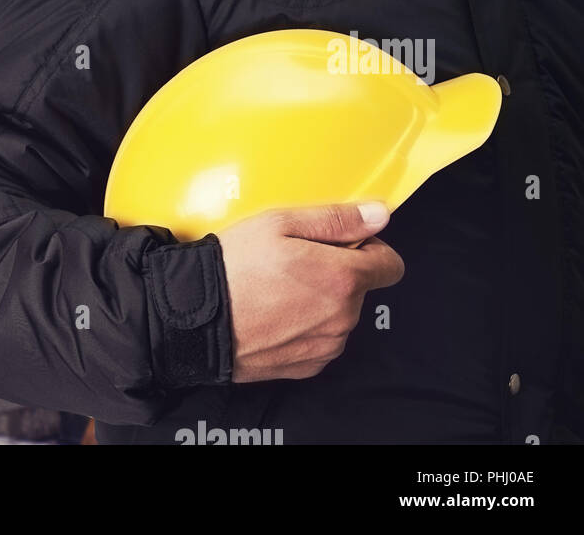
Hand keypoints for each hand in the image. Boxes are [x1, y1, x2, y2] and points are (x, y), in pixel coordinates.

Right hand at [217, 202, 404, 382]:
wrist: (193, 320)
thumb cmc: (230, 270)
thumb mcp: (279, 225)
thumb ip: (337, 219)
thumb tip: (378, 215)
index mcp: (343, 278)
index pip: (391, 265)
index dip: (367, 249)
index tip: (339, 247)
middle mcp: (342, 316)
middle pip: (359, 291)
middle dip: (335, 276)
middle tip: (291, 267)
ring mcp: (325, 345)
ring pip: (339, 318)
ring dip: (320, 305)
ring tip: (276, 293)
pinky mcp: (306, 367)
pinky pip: (319, 342)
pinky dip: (303, 330)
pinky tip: (273, 317)